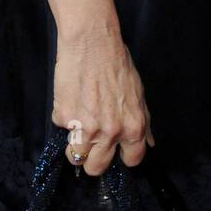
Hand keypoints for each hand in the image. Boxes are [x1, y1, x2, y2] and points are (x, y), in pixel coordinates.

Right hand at [53, 23, 154, 174]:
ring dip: (76, 144)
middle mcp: (110, 132)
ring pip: (76, 156)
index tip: (117, 150)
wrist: (91, 42)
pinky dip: (66, 118)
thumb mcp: (138, 92)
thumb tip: (149, 143)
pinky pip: (62, 129)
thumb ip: (143, 121)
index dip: (123, 156)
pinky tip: (72, 99)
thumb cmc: (117, 63)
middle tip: (93, 141)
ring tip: (79, 123)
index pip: (132, 161)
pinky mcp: (63, 118)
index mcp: (133, 126)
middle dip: (94, 158)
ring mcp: (85, 128)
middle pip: (97, 168)